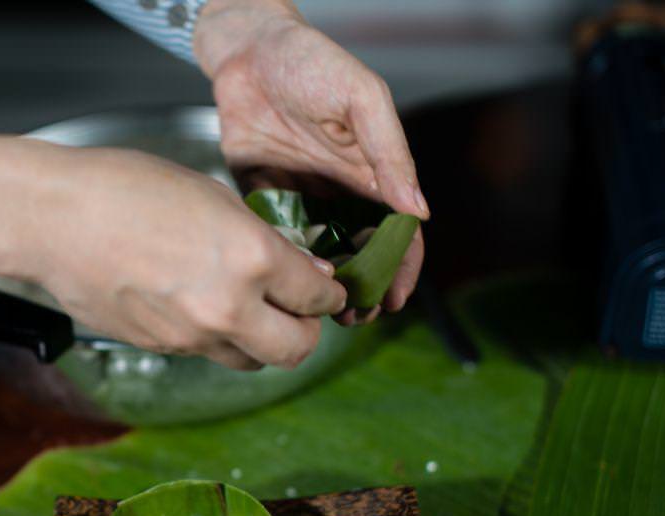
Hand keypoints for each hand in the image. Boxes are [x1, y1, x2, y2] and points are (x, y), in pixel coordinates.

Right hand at [0, 136, 346, 369]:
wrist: (52, 219)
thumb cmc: (124, 189)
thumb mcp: (212, 197)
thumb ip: (263, 241)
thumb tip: (302, 271)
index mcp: (250, 259)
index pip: (317, 297)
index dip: (329, 294)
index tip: (327, 289)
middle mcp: (227, 308)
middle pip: (295, 350)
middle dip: (306, 331)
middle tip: (300, 311)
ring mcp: (190, 336)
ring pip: (250, 360)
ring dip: (261, 340)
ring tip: (249, 309)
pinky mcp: (160, 349)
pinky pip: (205, 353)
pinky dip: (215, 337)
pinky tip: (198, 303)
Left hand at [194, 0, 428, 321]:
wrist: (245, 49)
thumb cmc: (311, 62)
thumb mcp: (362, 100)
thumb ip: (391, 154)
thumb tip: (418, 210)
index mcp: (371, 173)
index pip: (398, 231)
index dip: (401, 269)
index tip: (394, 301)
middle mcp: (339, 192)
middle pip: (359, 255)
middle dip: (363, 290)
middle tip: (353, 317)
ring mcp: (302, 198)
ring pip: (319, 257)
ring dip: (323, 287)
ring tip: (319, 311)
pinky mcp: (263, 198)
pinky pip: (275, 241)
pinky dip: (282, 264)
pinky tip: (280, 283)